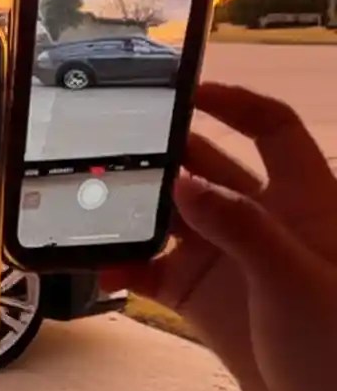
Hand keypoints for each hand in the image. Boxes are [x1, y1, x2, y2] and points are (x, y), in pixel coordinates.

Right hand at [103, 83, 336, 390]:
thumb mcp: (296, 280)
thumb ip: (240, 228)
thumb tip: (184, 183)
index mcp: (301, 200)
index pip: (271, 130)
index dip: (234, 103)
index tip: (185, 94)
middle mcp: (258, 220)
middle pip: (204, 167)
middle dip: (161, 155)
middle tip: (109, 149)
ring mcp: (225, 258)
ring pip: (168, 218)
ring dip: (130, 212)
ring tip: (89, 206)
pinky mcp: (199, 296)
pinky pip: (150, 270)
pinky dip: (122, 265)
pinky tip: (99, 268)